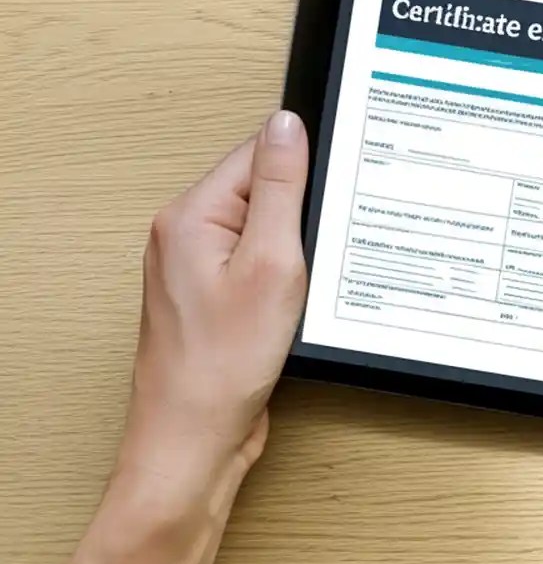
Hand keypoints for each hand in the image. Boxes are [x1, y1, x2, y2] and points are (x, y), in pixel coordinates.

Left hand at [123, 109, 309, 481]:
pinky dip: (286, 274)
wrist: (194, 439)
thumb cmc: (223, 364)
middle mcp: (185, 235)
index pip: (257, 154)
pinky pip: (259, 262)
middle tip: (319, 252)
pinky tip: (297, 299)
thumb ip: (280, 188)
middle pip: (261, 189)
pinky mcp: (215, 297)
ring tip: (305, 281)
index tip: (335, 194)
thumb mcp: (270, 263)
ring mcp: (197, 268)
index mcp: (190, 215)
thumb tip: (287, 125)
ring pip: (264, 229)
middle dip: (302, 214)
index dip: (305, 170)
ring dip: (296, 248)